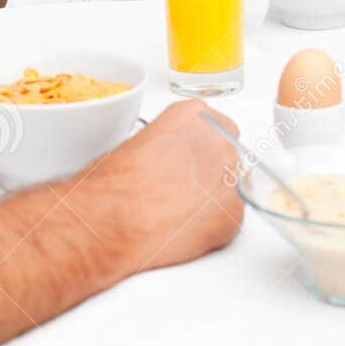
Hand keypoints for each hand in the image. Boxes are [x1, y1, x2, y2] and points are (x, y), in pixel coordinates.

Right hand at [85, 99, 242, 273]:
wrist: (111, 220)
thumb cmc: (112, 185)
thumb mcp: (133, 145)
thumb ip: (162, 146)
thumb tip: (162, 161)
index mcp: (193, 115)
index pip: (212, 123)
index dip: (196, 146)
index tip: (185, 158)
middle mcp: (218, 141)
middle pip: (226, 152)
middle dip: (207, 170)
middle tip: (180, 188)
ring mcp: (230, 178)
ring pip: (230, 187)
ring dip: (210, 199)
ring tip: (176, 212)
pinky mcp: (233, 215)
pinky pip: (229, 219)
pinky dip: (212, 228)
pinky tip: (184, 230)